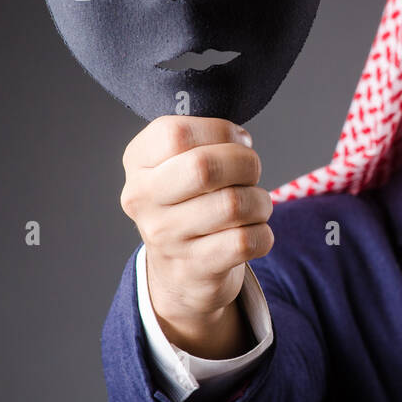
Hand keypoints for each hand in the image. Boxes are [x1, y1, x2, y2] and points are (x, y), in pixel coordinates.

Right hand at [119, 115, 273, 356]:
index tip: (237, 141)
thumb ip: (203, 142)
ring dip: (260, 201)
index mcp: (138, 162)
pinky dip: (263, 233)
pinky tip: (254, 231)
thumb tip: (240, 140)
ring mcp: (166, 237)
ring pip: (233, 205)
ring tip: (255, 204)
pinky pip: (245, 242)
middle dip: (245, 163)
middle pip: (204, 168)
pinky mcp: (194, 267)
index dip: (221, 131)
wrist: (178, 270)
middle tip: (251, 172)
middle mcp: (143, 199)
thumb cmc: (188, 203)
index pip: (177, 134)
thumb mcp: (178, 164)